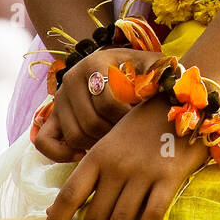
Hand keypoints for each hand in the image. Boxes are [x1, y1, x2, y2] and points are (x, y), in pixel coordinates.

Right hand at [33, 47, 161, 162]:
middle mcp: (72, 78)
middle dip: (114, 136)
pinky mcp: (51, 115)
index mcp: (96, 64)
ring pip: (74, 135)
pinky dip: (62, 154)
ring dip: (95, 146)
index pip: (110, 104)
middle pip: (92, 123)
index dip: (128, 120)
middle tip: (130, 139)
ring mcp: (59, 98)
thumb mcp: (150, 64)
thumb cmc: (137, 69)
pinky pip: (45, 141)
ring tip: (114, 144)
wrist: (112, 64)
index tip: (141, 124)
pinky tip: (83, 155)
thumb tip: (175, 84)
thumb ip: (162, 72)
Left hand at [38, 98, 209, 219]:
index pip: (68, 197)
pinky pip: (152, 215)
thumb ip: (91, 174)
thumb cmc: (139, 129)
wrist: (181, 105)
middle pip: (93, 217)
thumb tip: (60, 210)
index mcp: (97, 156)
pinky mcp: (169, 179)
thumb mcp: (108, 144)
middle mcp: (117, 166)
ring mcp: (144, 173)